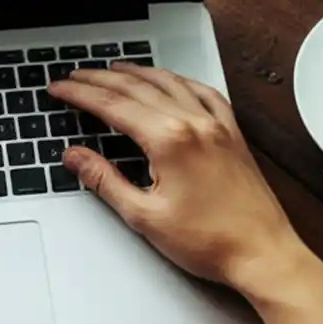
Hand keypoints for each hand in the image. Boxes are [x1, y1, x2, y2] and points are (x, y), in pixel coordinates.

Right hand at [50, 64, 315, 296]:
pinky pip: (204, 93)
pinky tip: (172, 81)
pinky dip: (181, 81)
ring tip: (113, 69)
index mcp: (169, 140)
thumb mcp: (144, 216)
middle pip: (136, 88)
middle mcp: (194, 123)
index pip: (111, 106)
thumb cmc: (210, 242)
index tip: (59, 89)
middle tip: (75, 76)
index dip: (80, 95)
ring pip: (170, 82)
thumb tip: (75, 157)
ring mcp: (216, 125)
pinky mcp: (232, 134)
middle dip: (100, 79)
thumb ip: (104, 180)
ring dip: (137, 72)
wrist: (263, 254)